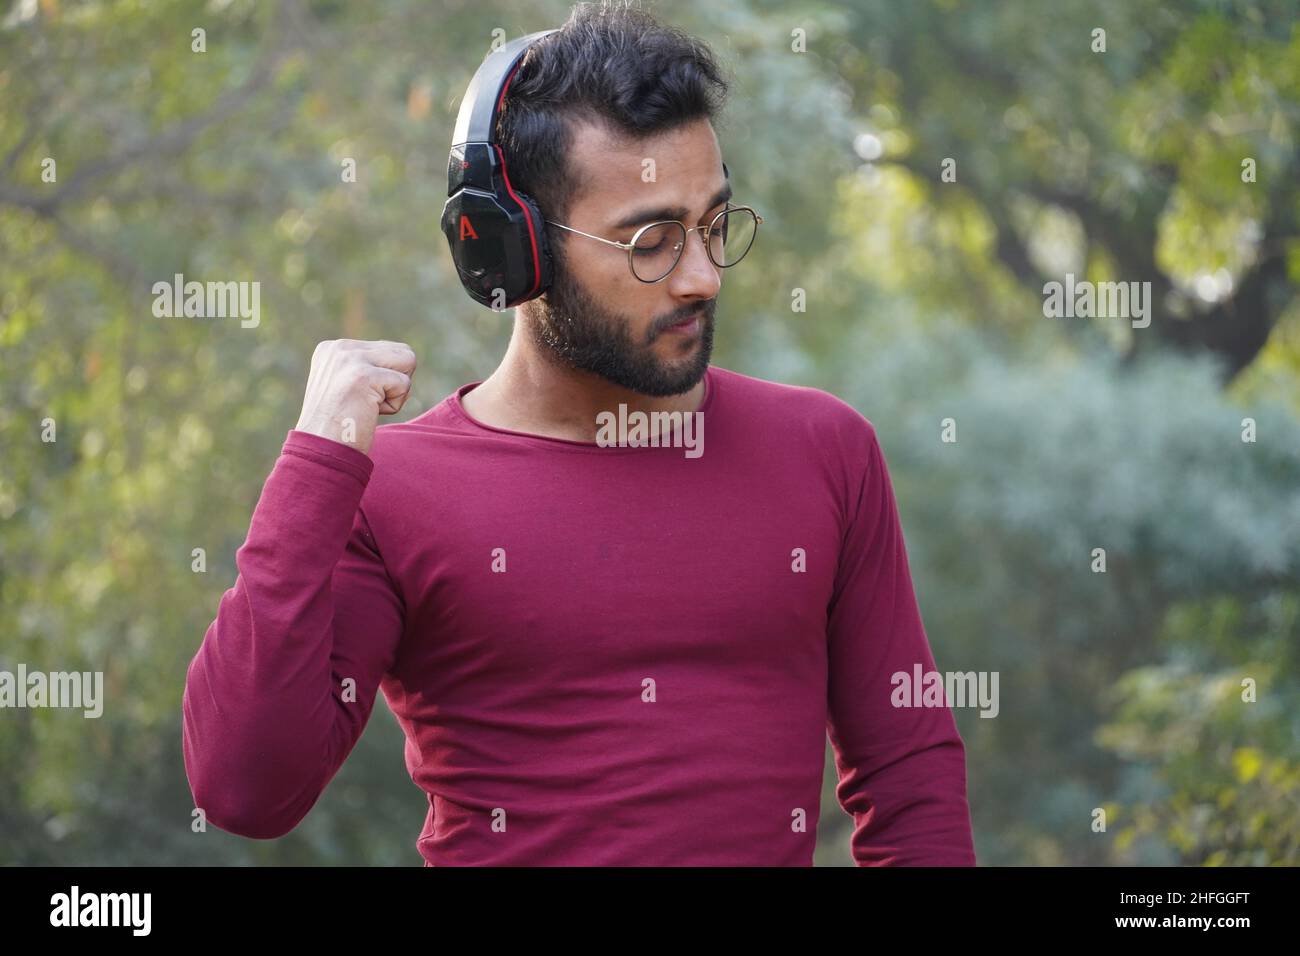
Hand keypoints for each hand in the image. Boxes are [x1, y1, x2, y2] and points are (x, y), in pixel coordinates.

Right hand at [294, 339, 416, 454]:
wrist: (322, 450)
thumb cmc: (340, 426)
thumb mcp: (346, 385)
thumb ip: (369, 366)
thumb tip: (407, 356)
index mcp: (334, 348)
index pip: (389, 349)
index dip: (386, 380)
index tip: (358, 398)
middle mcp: (340, 348)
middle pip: (403, 352)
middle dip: (397, 382)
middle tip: (368, 403)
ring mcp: (350, 359)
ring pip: (408, 361)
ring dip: (397, 392)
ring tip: (368, 406)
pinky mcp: (363, 376)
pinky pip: (404, 384)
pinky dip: (393, 406)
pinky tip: (367, 413)